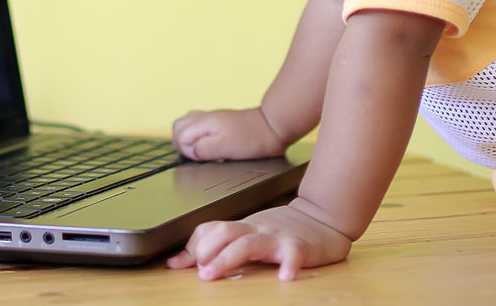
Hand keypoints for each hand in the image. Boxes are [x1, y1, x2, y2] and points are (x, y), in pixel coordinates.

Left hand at [166, 200, 351, 280]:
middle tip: (199, 272)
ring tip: (213, 274)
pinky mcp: (300, 248)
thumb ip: (212, 247)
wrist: (321, 218)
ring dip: (228, 259)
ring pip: (249, 244)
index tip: (180, 265)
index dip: (193, 245)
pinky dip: (288, 265)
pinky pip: (293, 255)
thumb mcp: (245, 235)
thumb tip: (174, 263)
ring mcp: (277, 237)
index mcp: (242, 228)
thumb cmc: (279, 230)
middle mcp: (256, 230)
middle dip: (206, 252)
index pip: (210, 230)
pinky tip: (284, 277)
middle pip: (225, 233)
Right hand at [171, 107, 286, 160]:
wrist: (272, 127)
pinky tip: (208, 143)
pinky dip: (197, 134)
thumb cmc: (252, 138)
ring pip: (187, 123)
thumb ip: (204, 149)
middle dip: (181, 142)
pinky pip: (199, 124)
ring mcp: (212, 119)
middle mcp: (205, 118)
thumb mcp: (226, 147)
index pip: (180, 136)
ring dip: (188, 137)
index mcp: (204, 123)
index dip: (187, 150)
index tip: (200, 157)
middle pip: (178, 126)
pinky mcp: (220, 122)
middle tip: (196, 155)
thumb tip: (190, 152)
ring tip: (199, 150)